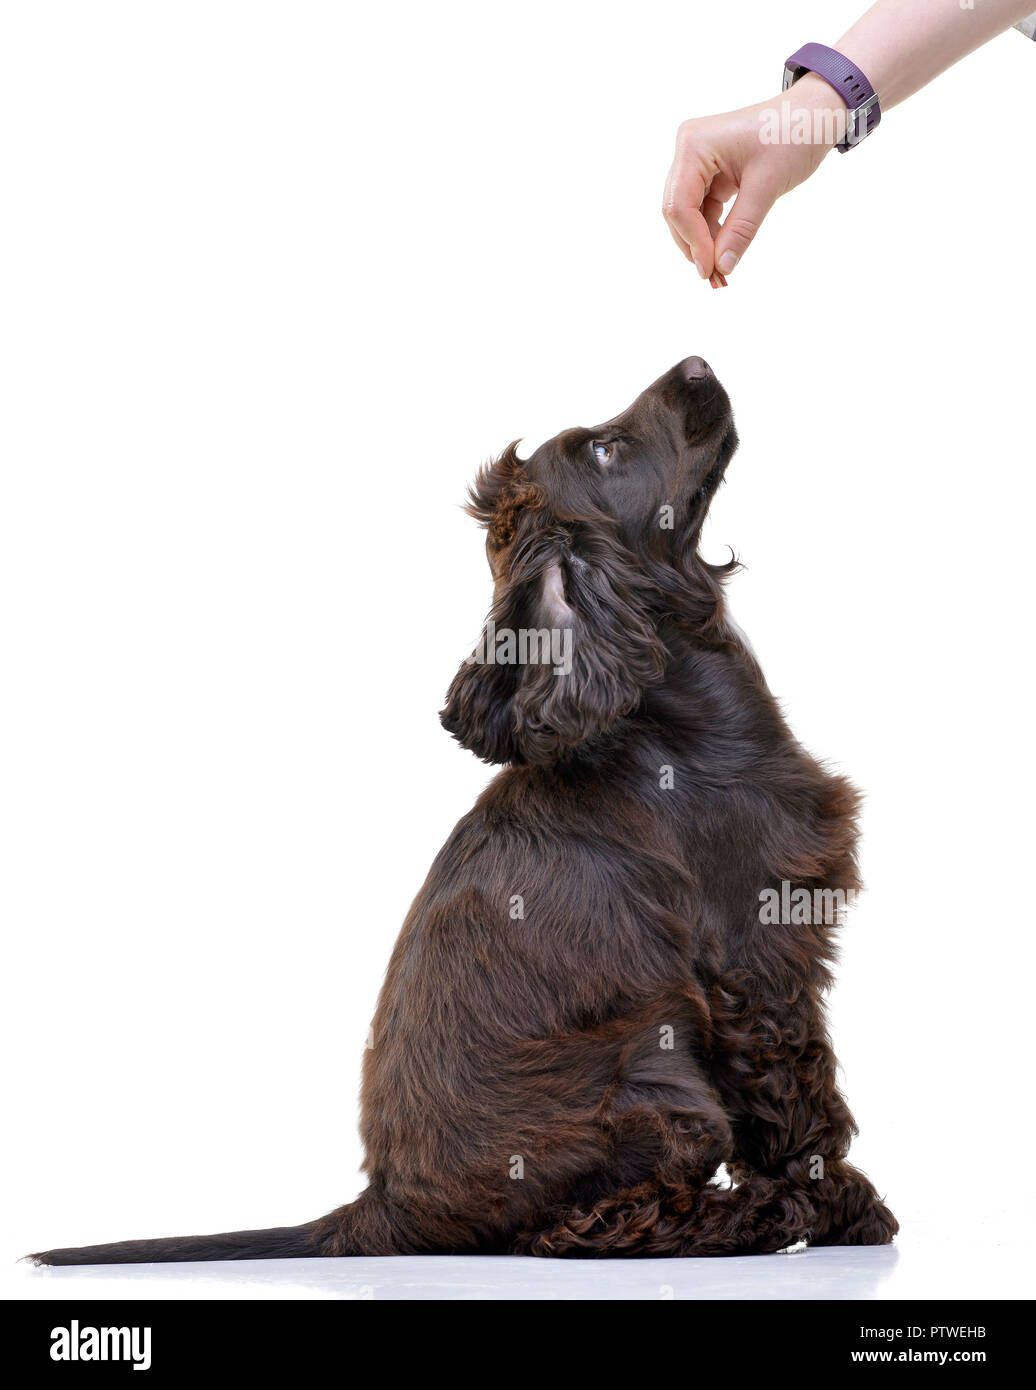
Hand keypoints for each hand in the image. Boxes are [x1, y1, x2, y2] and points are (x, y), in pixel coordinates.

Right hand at [663, 76, 847, 282]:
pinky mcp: (710, 172)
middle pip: (677, 211)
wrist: (815, 113)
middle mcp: (689, 150)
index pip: (679, 205)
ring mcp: (698, 161)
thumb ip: (741, 229)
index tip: (712, 270)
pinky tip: (725, 250)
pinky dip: (712, 231)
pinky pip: (703, 209)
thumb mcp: (767, 187)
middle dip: (694, 245)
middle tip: (715, 277)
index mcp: (695, 145)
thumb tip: (722, 267)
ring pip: (688, 214)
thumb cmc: (793, 135)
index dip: (693, 242)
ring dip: (702, 242)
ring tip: (721, 269)